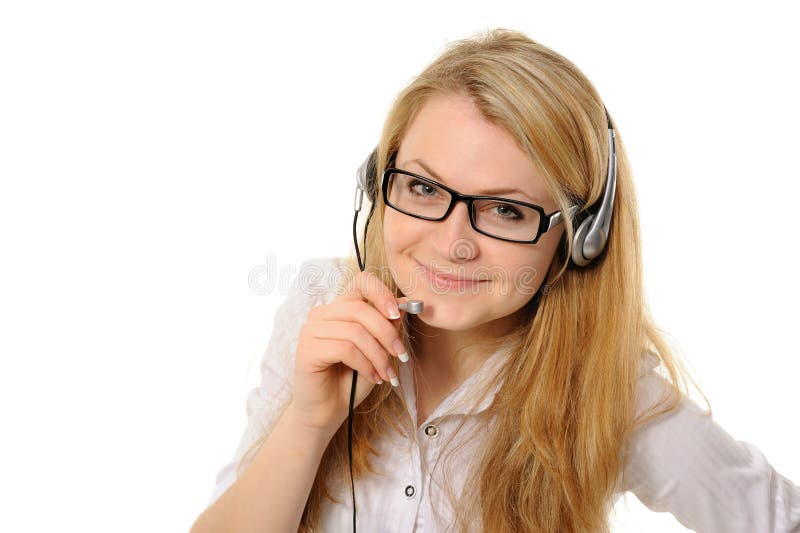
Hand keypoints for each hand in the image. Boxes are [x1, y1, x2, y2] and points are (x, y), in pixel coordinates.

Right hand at [288, 270, 409, 434]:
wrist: (329, 412)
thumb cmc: (352, 380)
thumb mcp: (377, 350)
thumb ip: (387, 327)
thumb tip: (404, 306)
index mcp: (339, 308)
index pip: (361, 281)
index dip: (382, 293)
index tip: (398, 315)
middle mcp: (321, 314)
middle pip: (360, 309)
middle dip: (387, 333)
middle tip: (401, 355)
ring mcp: (311, 330)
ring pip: (355, 331)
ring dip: (378, 355)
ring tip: (386, 373)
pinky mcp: (307, 350)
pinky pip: (345, 349)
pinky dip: (365, 364)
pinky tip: (372, 378)